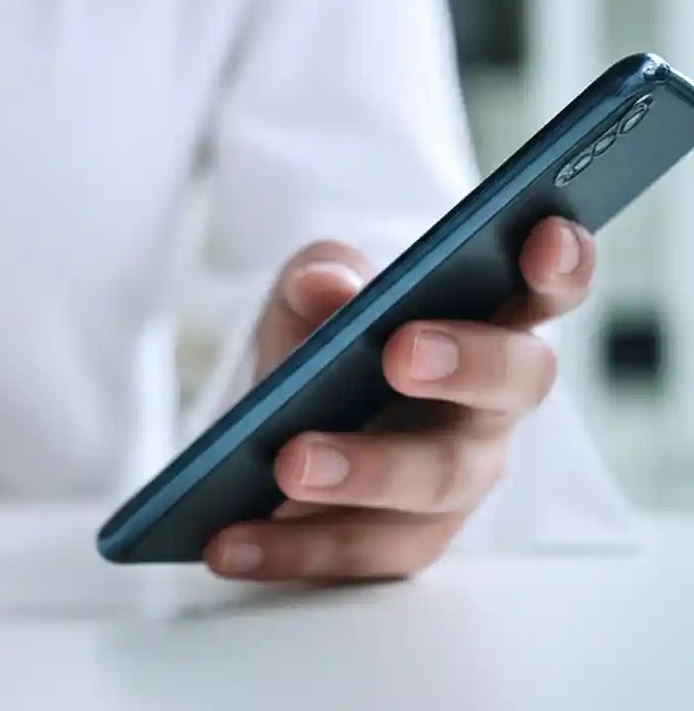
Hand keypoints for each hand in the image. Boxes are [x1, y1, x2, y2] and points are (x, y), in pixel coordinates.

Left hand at [204, 217, 591, 581]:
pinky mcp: (406, 542)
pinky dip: (289, 548)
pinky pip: (359, 551)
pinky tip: (229, 543)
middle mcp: (492, 405)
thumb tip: (326, 287)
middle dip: (464, 364)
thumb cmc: (327, 343)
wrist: (289, 424)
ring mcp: (457, 479)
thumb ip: (320, 276)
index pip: (544, 289)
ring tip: (289, 465)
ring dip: (363, 473)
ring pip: (434, 482)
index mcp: (488, 323)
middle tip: (402, 353)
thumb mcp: (311, 296)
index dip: (559, 263)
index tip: (542, 238)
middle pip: (510, 384)